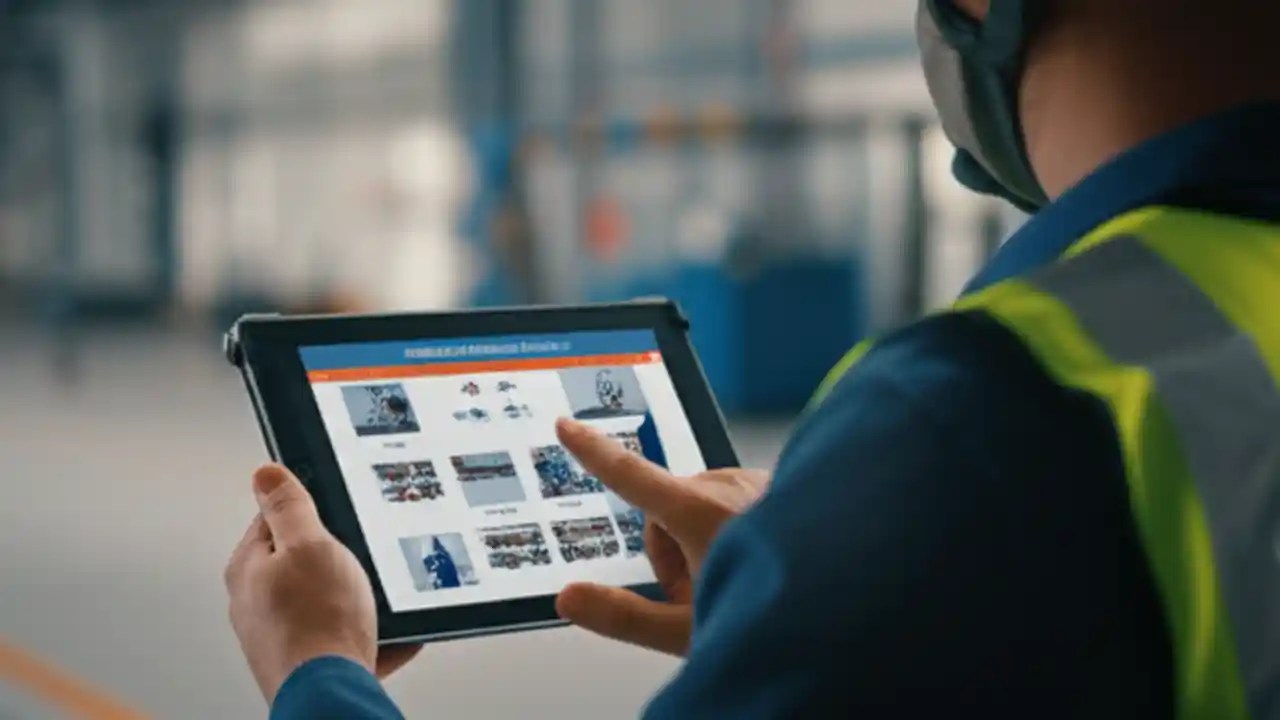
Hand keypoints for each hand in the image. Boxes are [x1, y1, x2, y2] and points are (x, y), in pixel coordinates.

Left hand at [224, 465, 421, 702]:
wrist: (331, 694)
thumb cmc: (317, 623)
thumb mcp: (309, 545)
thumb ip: (288, 507)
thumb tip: (266, 473)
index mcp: (249, 567)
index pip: (274, 518)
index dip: (311, 512)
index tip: (336, 515)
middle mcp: (256, 602)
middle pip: (303, 560)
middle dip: (338, 559)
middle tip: (358, 563)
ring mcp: (279, 633)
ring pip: (326, 599)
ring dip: (355, 599)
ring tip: (371, 605)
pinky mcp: (304, 659)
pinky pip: (342, 634)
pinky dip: (366, 632)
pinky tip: (383, 634)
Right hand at [553, 419, 767, 655]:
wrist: (854, 607)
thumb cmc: (778, 619)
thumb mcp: (687, 632)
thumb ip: (622, 615)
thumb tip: (570, 598)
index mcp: (699, 512)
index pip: (630, 475)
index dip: (593, 451)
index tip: (567, 426)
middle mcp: (729, 486)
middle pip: (664, 507)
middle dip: (669, 549)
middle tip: (697, 595)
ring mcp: (757, 483)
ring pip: (698, 503)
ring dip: (701, 539)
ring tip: (734, 580)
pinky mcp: (778, 485)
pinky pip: (733, 499)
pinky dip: (731, 527)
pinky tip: (758, 560)